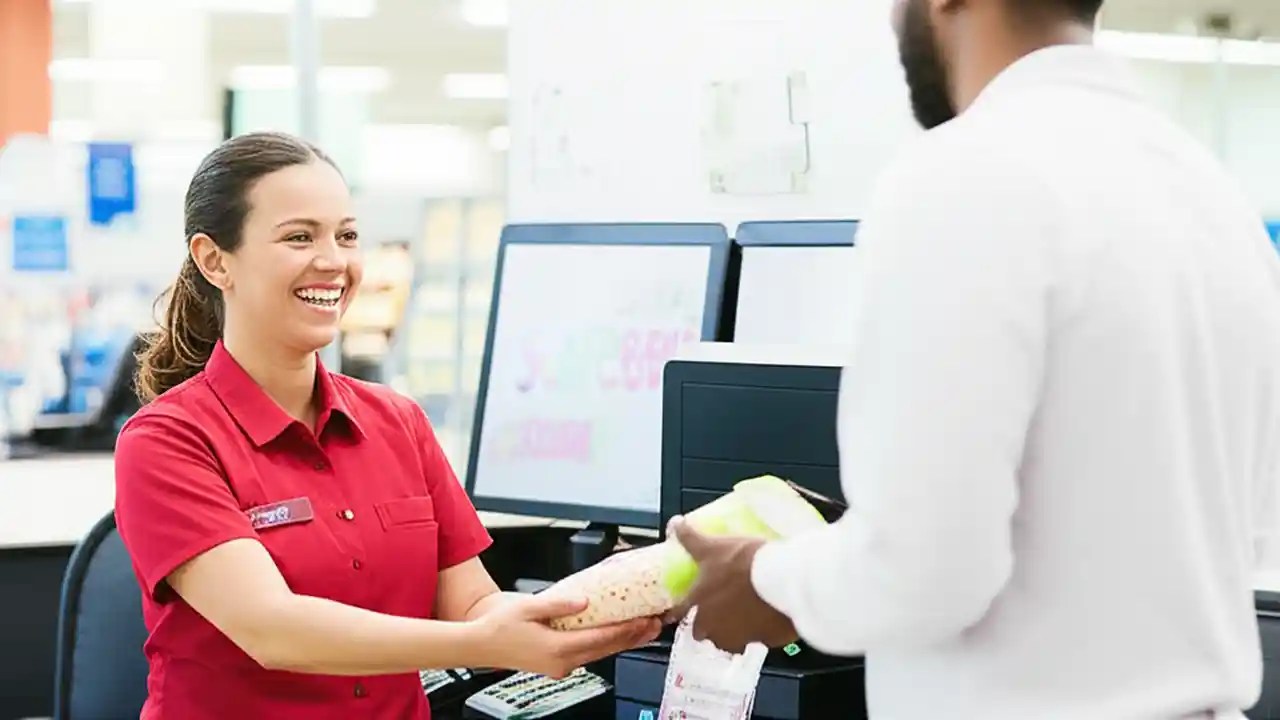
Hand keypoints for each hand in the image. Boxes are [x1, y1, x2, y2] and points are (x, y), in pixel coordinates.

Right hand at [473, 593, 660, 678]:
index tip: (646, 620)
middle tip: (656, 623)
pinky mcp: (557, 664)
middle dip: (634, 636)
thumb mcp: (528, 607)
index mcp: (557, 648)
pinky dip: (606, 644)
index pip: (602, 639)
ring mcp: (560, 666)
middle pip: (607, 649)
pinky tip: (617, 635)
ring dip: (623, 641)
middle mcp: (562, 661)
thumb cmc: (498, 626)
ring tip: (645, 629)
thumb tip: (585, 601)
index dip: (627, 630)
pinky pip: (589, 654)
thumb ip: (558, 604)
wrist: (478, 645)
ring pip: (600, 654)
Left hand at [666, 517, 798, 653]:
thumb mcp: (713, 546)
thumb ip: (690, 539)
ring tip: (748, 614)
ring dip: (736, 632)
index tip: (688, 606)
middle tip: (722, 610)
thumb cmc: (743, 562)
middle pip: (705, 633)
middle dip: (710, 626)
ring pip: (733, 642)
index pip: (679, 614)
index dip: (682, 610)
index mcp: (699, 604)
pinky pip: (762, 640)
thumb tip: (675, 523)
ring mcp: (741, 638)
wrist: (781, 578)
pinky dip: (764, 631)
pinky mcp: (767, 642)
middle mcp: (715, 627)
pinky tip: (770, 616)